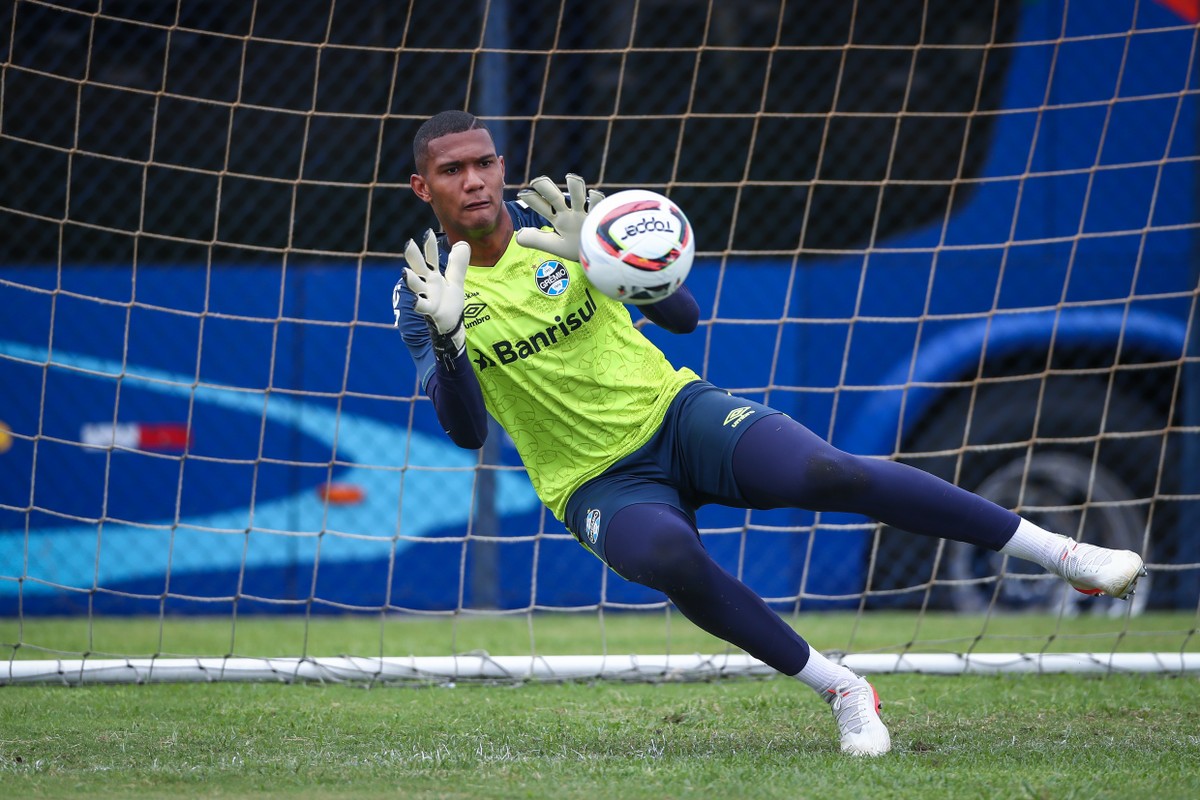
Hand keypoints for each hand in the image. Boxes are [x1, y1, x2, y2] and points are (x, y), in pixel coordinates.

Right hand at [403, 229, 468, 358]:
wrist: (451, 323)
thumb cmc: (449, 301)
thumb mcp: (455, 280)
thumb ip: (457, 264)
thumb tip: (462, 244)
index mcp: (433, 275)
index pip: (430, 257)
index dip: (429, 245)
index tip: (428, 232)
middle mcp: (427, 284)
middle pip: (418, 267)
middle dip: (413, 256)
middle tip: (408, 243)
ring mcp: (427, 296)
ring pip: (416, 286)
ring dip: (410, 279)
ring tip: (405, 271)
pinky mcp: (430, 310)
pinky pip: (422, 306)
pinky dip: (418, 303)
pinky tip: (414, 301)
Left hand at [514, 173, 603, 260]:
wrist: (602, 254)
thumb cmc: (580, 248)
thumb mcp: (557, 245)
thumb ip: (538, 240)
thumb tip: (518, 236)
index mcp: (560, 218)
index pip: (544, 207)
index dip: (534, 201)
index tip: (522, 193)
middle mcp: (571, 213)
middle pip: (557, 199)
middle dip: (547, 190)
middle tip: (537, 181)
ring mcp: (585, 214)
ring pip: (578, 198)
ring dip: (575, 188)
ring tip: (571, 178)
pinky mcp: (600, 218)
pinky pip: (598, 207)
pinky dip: (597, 200)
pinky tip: (594, 193)